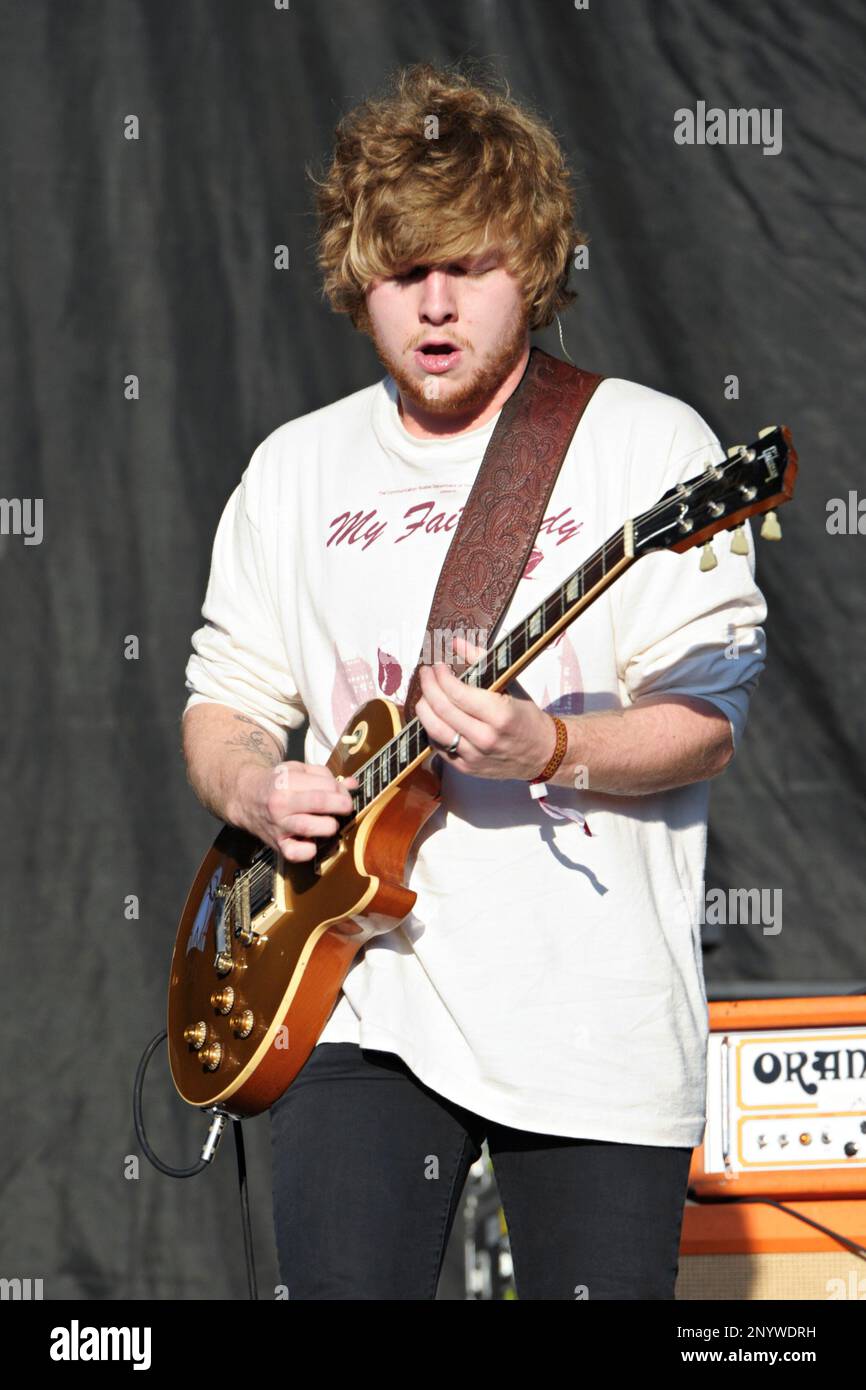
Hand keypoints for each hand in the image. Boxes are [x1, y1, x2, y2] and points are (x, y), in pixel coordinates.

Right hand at [232, 761, 358, 861]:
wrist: (245, 798)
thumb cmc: (277, 783)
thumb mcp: (297, 770)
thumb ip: (325, 776)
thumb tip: (352, 785)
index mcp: (287, 781)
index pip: (325, 786)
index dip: (341, 790)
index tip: (343, 793)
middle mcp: (281, 804)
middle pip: (320, 803)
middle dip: (341, 805)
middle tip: (344, 807)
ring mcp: (278, 825)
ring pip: (312, 828)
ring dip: (329, 826)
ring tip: (329, 822)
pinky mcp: (278, 844)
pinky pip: (297, 854)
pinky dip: (310, 850)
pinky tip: (313, 840)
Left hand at [415, 633, 555, 780]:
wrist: (542, 753)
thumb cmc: (527, 717)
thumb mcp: (510, 685)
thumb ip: (481, 661)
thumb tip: (455, 642)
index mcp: (500, 715)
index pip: (458, 693)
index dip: (441, 676)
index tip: (437, 666)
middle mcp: (485, 738)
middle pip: (442, 710)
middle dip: (428, 687)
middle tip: (426, 674)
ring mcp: (474, 756)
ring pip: (435, 730)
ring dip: (424, 708)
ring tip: (425, 694)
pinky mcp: (466, 769)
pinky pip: (438, 747)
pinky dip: (431, 728)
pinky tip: (433, 715)